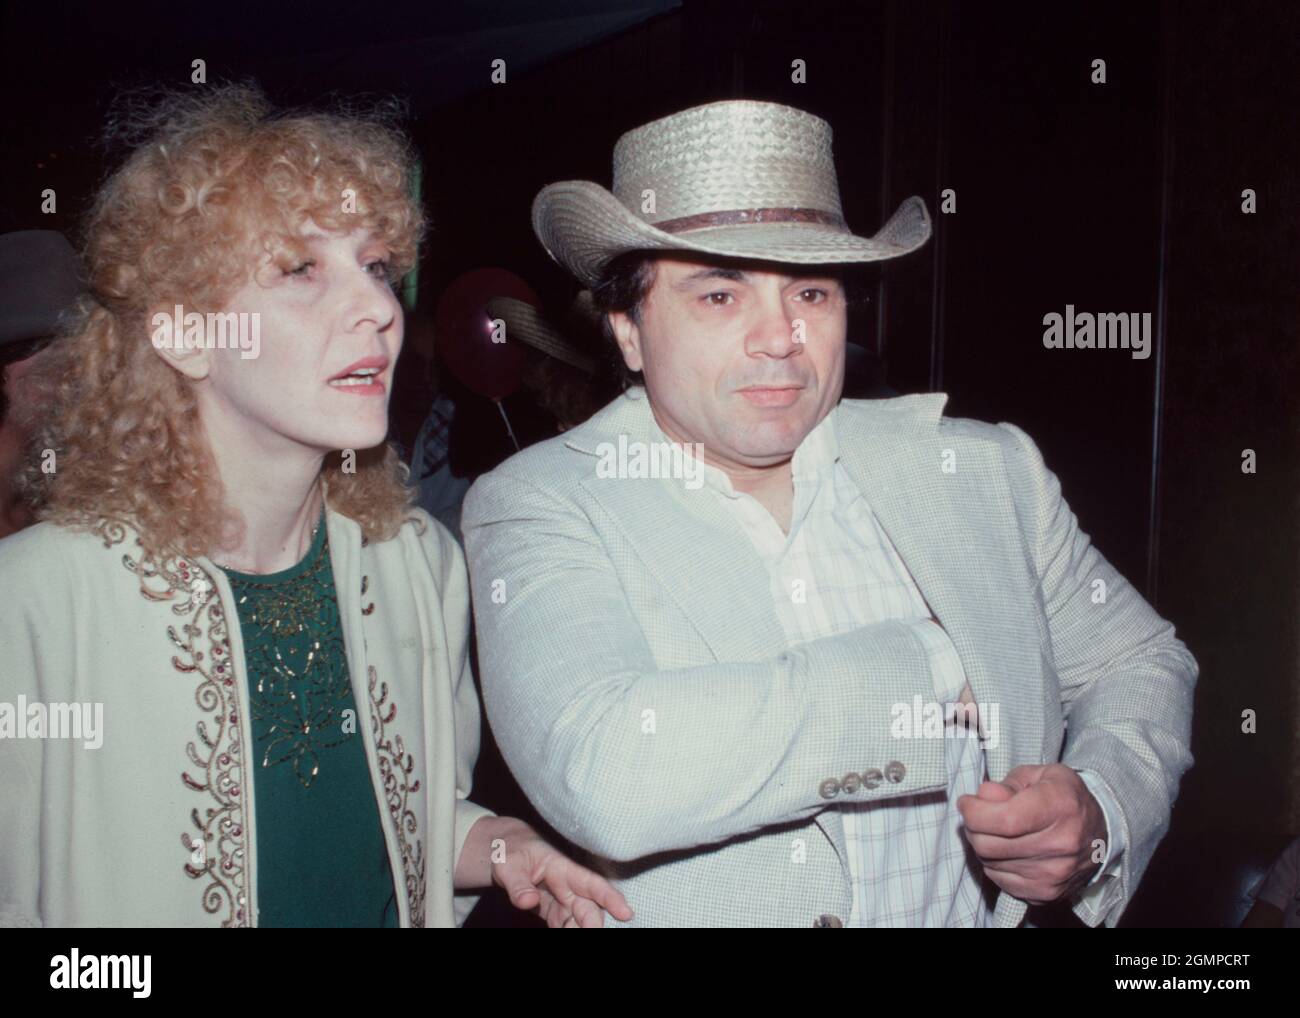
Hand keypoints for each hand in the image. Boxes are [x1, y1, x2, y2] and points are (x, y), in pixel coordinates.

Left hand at [491, 820, 634, 927]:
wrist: (506, 851)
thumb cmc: (510, 852)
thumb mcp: (507, 865)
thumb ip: (517, 885)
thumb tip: (529, 902)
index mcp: (562, 868)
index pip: (591, 883)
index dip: (610, 897)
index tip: (626, 912)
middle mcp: (568, 885)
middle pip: (589, 908)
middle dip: (595, 925)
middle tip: (595, 935)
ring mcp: (563, 900)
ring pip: (580, 920)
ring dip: (581, 931)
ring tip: (576, 937)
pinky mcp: (554, 912)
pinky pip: (566, 926)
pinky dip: (568, 933)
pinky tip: (566, 936)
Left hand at [956, 763, 1105, 905]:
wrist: (1101, 834)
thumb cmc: (1064, 797)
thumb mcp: (1040, 774)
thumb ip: (1009, 783)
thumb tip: (983, 795)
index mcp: (1060, 807)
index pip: (1004, 819)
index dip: (974, 811)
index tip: (967, 802)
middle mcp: (1061, 844)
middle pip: (989, 844)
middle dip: (973, 826)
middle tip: (978, 814)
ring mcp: (1054, 874)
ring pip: (989, 863)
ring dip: (983, 844)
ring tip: (995, 830)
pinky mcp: (1046, 893)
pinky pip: (999, 880)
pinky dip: (994, 864)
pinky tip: (1007, 849)